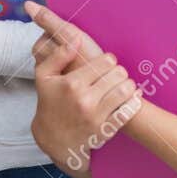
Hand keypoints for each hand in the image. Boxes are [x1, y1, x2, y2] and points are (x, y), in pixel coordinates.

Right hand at [26, 2, 139, 171]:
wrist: (53, 138)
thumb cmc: (49, 103)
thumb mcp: (44, 77)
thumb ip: (58, 56)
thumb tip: (76, 39)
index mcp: (72, 83)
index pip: (105, 61)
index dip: (108, 60)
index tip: (105, 63)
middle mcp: (85, 99)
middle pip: (118, 73)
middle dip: (118, 71)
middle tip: (113, 74)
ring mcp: (97, 115)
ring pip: (126, 90)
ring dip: (127, 85)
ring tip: (120, 84)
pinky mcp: (105, 128)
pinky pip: (128, 111)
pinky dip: (133, 102)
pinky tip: (130, 97)